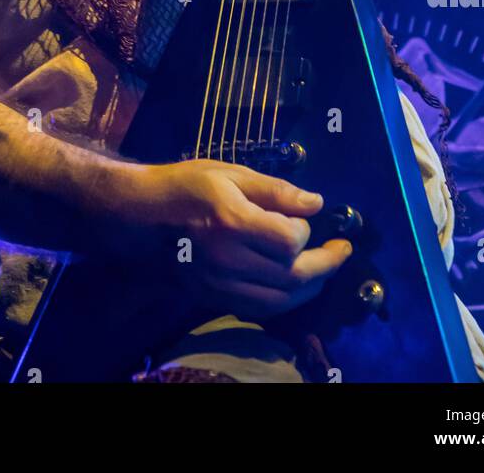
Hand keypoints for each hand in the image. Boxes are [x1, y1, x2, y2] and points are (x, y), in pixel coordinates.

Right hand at [132, 158, 351, 317]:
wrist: (141, 215)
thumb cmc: (186, 185)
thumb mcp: (230, 174)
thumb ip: (276, 190)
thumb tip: (315, 203)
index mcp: (233, 222)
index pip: (291, 240)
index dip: (307, 230)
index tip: (307, 215)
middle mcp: (228, 259)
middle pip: (293, 277)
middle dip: (326, 266)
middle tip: (342, 251)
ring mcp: (220, 284)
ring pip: (281, 301)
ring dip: (310, 288)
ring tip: (325, 270)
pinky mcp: (214, 298)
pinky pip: (260, 309)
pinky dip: (284, 300)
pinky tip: (293, 285)